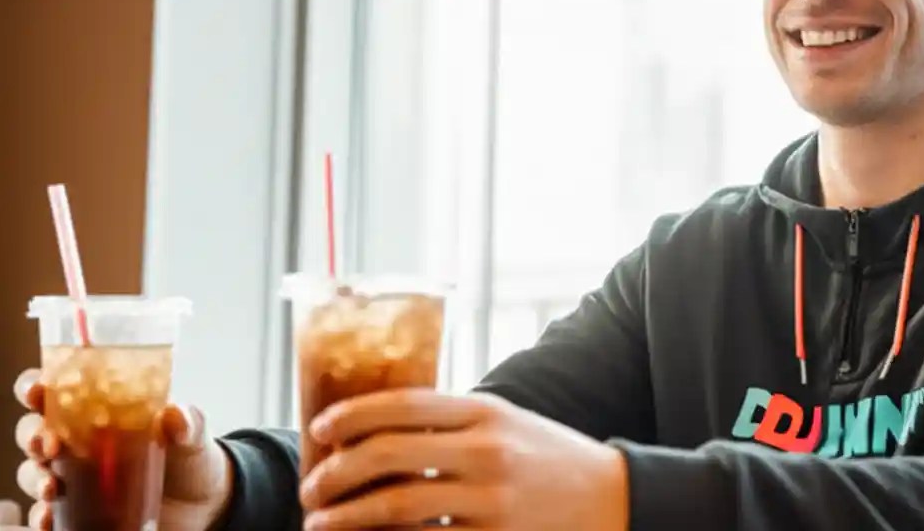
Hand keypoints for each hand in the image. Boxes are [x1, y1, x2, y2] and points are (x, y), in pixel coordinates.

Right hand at [13, 368, 234, 530]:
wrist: (203, 502)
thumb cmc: (188, 456)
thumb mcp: (193, 435)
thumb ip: (187, 423)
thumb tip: (175, 415)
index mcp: (100, 409)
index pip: (56, 390)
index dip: (37, 387)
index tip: (37, 390)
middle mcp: (79, 441)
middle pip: (36, 431)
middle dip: (33, 435)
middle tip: (46, 443)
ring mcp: (75, 477)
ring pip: (34, 472)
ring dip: (35, 478)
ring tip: (52, 486)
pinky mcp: (77, 510)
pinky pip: (45, 513)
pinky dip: (41, 516)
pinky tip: (48, 517)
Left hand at [300, 390, 628, 529]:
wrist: (612, 499)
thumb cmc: (549, 457)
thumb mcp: (507, 421)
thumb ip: (453, 421)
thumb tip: (382, 424)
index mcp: (485, 411)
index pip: (404, 403)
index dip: (352, 414)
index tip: (320, 428)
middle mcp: (486, 451)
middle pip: (388, 454)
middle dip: (335, 472)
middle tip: (310, 487)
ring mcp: (491, 499)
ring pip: (395, 506)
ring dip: (345, 517)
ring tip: (319, 522)